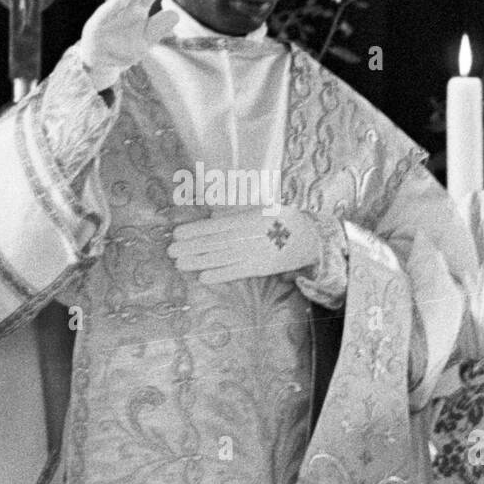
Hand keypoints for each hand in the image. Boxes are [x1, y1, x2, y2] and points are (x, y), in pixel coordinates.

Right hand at [78, 0, 176, 89]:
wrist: (103, 66)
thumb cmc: (124, 50)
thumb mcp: (145, 41)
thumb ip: (158, 28)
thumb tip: (176, 14)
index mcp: (136, 11)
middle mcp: (123, 10)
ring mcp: (109, 16)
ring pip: (120, 0)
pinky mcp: (95, 26)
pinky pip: (104, 15)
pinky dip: (111, 7)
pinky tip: (119, 0)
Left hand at [167, 208, 323, 284]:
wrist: (312, 237)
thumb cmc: (282, 218)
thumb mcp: (262, 206)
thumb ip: (238, 208)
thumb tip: (213, 211)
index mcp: (252, 218)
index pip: (219, 225)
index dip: (197, 230)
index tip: (178, 233)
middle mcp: (254, 236)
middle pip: (218, 243)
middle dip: (193, 247)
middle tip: (171, 251)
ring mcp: (258, 253)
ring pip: (224, 258)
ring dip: (200, 262)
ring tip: (180, 264)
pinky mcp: (262, 268)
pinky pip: (239, 272)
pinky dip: (221, 275)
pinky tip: (204, 277)